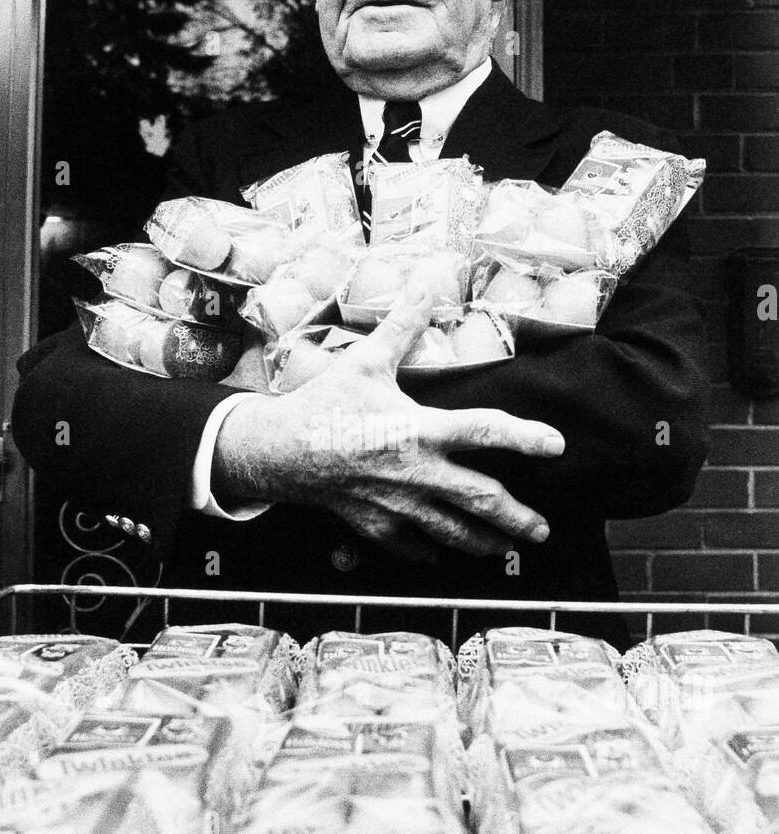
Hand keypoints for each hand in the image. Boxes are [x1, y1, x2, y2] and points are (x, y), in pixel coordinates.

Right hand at [214, 283, 564, 561]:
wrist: (276, 452)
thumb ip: (404, 323)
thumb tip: (429, 279)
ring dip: (484, 543)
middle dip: (517, 518)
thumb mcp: (367, 360)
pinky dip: (431, 551)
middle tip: (542, 530)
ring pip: (453, 532)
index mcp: (419, 429)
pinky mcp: (376, 525)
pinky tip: (443, 554)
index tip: (557, 445)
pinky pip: (412, 545)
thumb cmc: (323, 404)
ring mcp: (397, 505)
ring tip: (506, 548)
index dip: (525, 437)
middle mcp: (416, 472)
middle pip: (481, 500)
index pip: (485, 431)